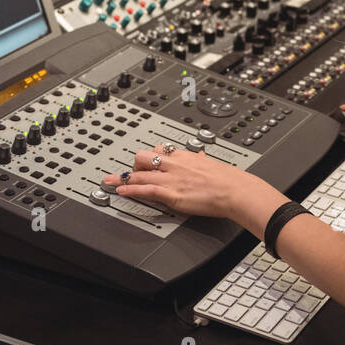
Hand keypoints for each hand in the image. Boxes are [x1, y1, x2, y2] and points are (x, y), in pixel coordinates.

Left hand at [103, 145, 258, 218]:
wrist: (235, 190)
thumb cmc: (228, 179)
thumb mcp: (212, 163)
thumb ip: (202, 159)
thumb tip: (201, 155)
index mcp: (185, 156)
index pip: (159, 150)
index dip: (148, 157)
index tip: (142, 162)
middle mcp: (175, 165)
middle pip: (144, 157)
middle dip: (134, 166)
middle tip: (129, 174)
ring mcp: (172, 179)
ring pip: (140, 174)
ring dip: (122, 178)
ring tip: (109, 181)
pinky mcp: (172, 194)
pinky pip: (146, 190)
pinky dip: (131, 190)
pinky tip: (121, 191)